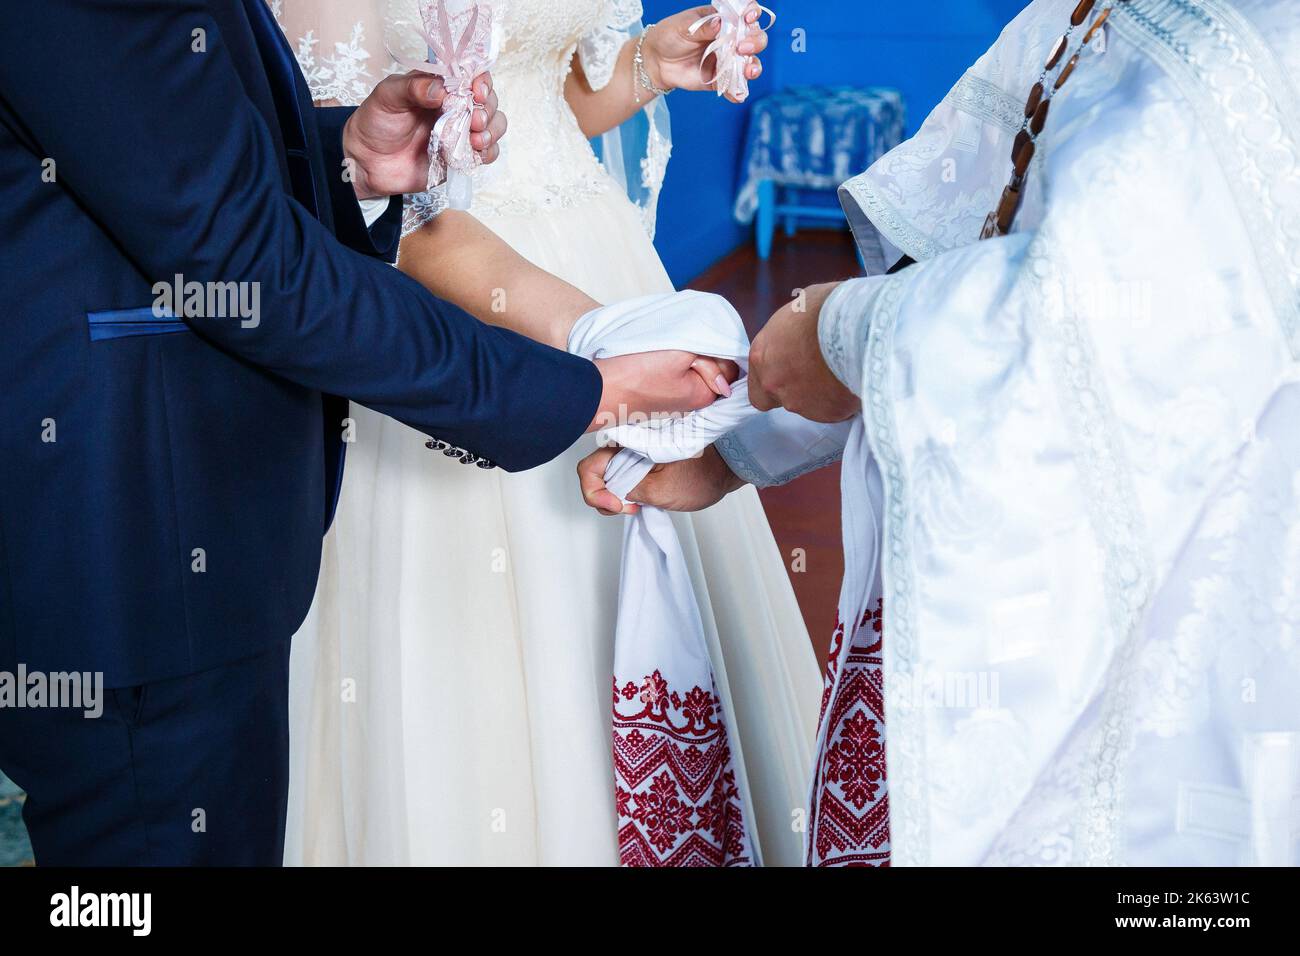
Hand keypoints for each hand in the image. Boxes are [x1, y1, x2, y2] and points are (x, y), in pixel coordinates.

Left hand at [342, 72, 505, 200]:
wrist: (367, 162)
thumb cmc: (375, 123)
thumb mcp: (388, 96)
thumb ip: (413, 88)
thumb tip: (440, 89)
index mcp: (440, 86)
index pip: (471, 75)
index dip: (481, 80)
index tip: (476, 90)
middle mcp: (455, 107)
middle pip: (489, 100)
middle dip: (487, 109)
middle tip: (474, 120)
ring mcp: (460, 133)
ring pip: (494, 126)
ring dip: (492, 131)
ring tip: (475, 139)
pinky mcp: (461, 157)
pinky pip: (487, 153)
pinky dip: (488, 152)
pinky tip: (475, 152)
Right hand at [578, 445, 744, 514]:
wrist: (726, 467)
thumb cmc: (700, 476)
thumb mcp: (659, 491)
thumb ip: (627, 490)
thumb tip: (609, 491)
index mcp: (627, 445)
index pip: (588, 468)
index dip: (595, 492)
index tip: (619, 505)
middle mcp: (626, 444)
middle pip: (594, 473)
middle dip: (605, 497)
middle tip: (629, 508)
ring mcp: (632, 452)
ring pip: (606, 476)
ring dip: (615, 496)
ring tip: (638, 505)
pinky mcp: (640, 460)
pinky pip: (620, 475)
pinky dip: (625, 492)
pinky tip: (640, 500)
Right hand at [589, 351, 739, 432]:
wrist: (599, 390)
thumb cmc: (635, 374)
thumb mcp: (680, 354)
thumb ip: (710, 358)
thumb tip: (724, 366)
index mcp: (704, 395)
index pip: (729, 367)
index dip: (717, 348)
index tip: (696, 344)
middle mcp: (693, 402)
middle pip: (712, 368)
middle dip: (701, 353)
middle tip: (677, 348)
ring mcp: (676, 400)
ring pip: (692, 369)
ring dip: (684, 357)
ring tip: (664, 354)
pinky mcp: (660, 396)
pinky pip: (676, 375)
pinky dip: (670, 364)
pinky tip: (655, 361)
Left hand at [645, 4, 768, 101]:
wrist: (656, 61)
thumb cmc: (670, 36)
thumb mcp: (684, 26)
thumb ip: (704, 26)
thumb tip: (719, 23)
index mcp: (724, 18)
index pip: (746, 13)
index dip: (752, 13)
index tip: (749, 18)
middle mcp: (731, 38)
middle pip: (755, 38)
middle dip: (755, 42)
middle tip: (742, 48)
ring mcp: (729, 60)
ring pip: (751, 63)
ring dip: (753, 67)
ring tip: (748, 72)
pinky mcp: (722, 79)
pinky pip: (735, 86)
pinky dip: (738, 92)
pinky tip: (738, 95)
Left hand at [749, 282, 860, 421]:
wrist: (856, 324)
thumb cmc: (827, 308)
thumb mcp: (796, 313)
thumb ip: (788, 336)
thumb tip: (798, 337)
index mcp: (762, 356)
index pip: (756, 387)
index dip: (775, 381)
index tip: (790, 373)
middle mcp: (774, 383)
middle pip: (780, 400)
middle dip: (796, 391)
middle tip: (816, 374)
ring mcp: (799, 402)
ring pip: (807, 406)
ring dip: (820, 395)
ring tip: (839, 371)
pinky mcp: (826, 412)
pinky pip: (833, 410)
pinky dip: (840, 399)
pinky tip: (850, 379)